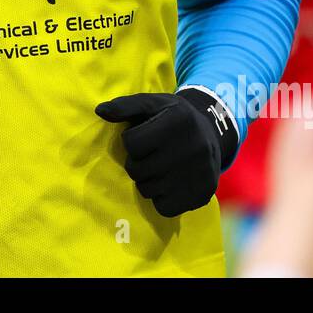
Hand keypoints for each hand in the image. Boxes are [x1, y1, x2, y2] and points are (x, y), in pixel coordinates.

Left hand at [95, 88, 238, 216]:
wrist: (212, 134)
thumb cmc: (172, 118)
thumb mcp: (152, 104)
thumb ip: (125, 106)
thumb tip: (100, 111)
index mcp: (178, 120)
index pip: (132, 143)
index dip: (132, 141)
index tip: (144, 137)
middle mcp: (193, 147)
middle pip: (137, 170)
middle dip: (137, 163)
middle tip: (150, 155)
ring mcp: (200, 173)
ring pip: (147, 191)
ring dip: (147, 182)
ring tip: (160, 169)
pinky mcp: (202, 195)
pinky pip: (164, 208)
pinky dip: (161, 199)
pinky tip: (170, 184)